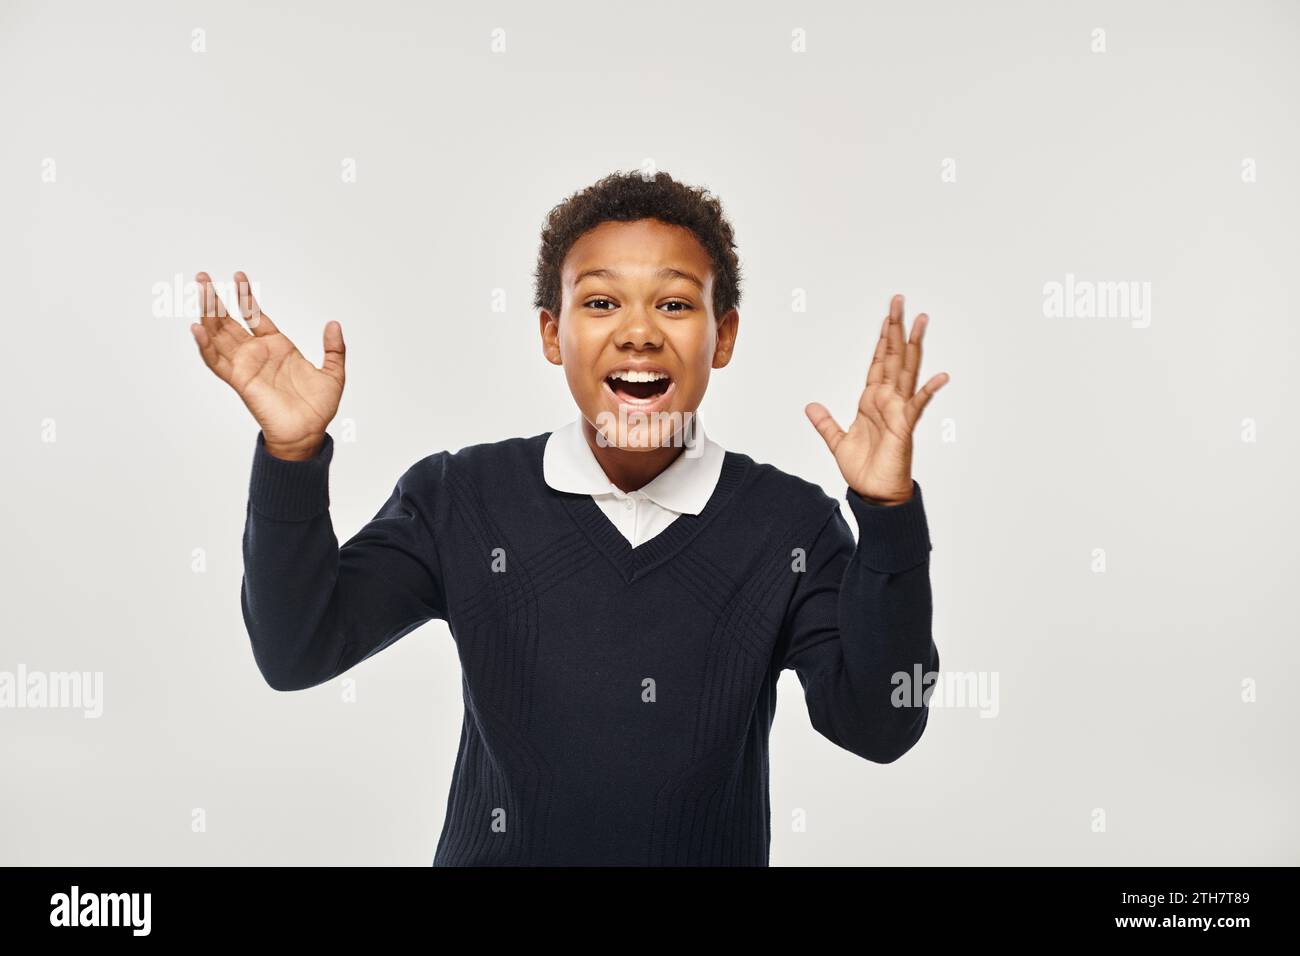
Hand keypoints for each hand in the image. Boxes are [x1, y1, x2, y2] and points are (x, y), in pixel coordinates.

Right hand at [189, 272, 345, 459]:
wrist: (309, 432)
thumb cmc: (318, 408)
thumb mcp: (333, 373)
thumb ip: (334, 348)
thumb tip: (334, 324)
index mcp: (277, 347)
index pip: (255, 315)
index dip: (246, 296)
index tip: (238, 276)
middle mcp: (257, 353)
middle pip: (229, 321)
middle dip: (215, 299)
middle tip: (201, 277)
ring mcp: (246, 366)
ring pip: (219, 335)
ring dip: (207, 314)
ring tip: (199, 291)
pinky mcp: (240, 381)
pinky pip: (217, 362)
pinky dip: (205, 346)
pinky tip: (197, 328)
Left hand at [805, 294, 948, 504]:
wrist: (874, 494)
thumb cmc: (864, 469)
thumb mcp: (837, 441)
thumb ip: (826, 423)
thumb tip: (810, 406)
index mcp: (872, 400)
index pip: (878, 362)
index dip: (881, 339)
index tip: (887, 316)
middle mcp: (888, 400)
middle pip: (893, 357)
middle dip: (895, 329)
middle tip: (899, 301)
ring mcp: (898, 411)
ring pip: (907, 370)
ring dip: (913, 345)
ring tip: (921, 321)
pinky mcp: (904, 427)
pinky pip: (918, 405)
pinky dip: (929, 391)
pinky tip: (942, 376)